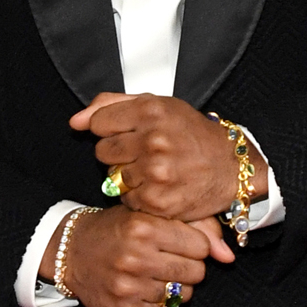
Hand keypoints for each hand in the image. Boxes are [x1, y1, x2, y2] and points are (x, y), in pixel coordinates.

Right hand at [39, 206, 210, 306]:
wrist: (73, 251)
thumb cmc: (117, 227)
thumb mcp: (149, 213)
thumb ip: (193, 226)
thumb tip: (228, 256)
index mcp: (143, 227)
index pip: (199, 246)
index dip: (195, 244)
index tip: (183, 241)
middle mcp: (136, 258)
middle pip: (196, 272)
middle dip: (190, 266)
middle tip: (173, 258)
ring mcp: (129, 288)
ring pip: (184, 295)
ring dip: (177, 285)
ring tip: (159, 273)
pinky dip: (164, 304)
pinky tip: (150, 288)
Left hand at [70, 93, 266, 221]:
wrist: (230, 165)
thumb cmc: (191, 132)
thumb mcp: (157, 104)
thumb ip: (111, 105)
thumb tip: (75, 121)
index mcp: (151, 110)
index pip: (98, 122)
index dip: (110, 128)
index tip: (127, 132)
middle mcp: (153, 140)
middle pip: (102, 151)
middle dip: (117, 152)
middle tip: (142, 151)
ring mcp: (155, 173)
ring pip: (113, 177)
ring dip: (129, 174)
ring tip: (154, 168)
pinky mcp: (158, 201)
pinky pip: (127, 199)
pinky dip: (139, 195)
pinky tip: (158, 185)